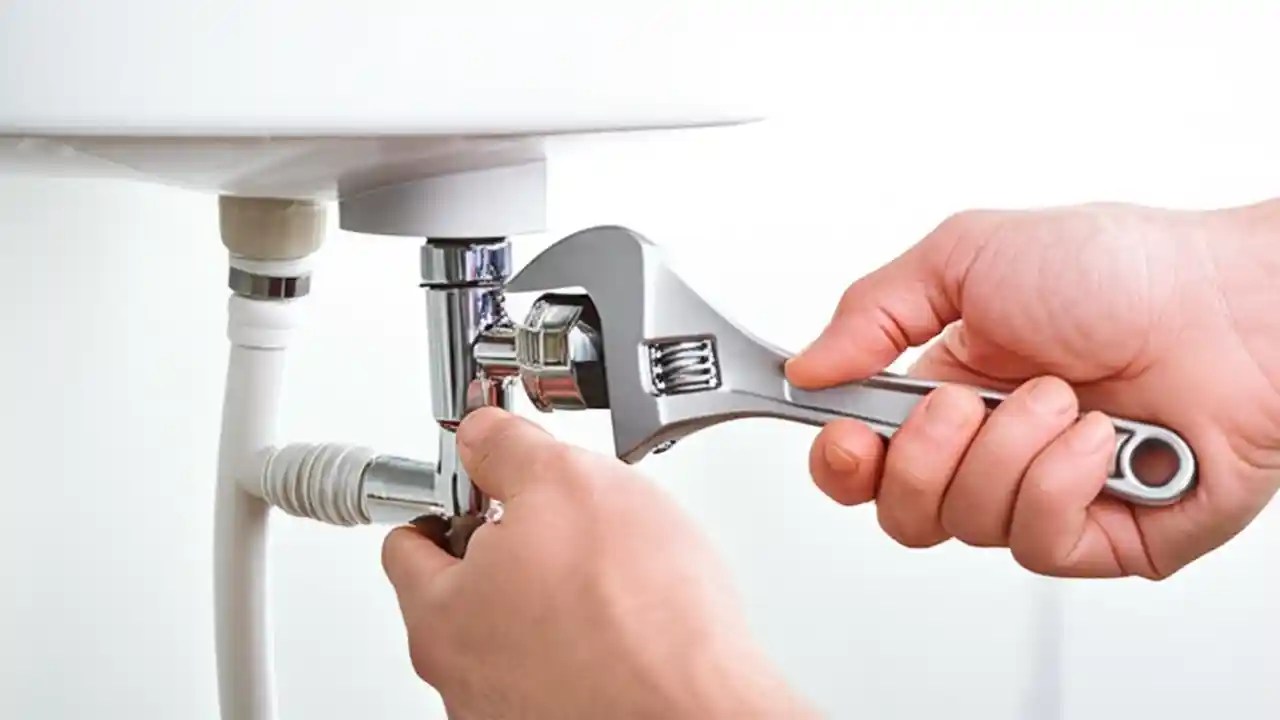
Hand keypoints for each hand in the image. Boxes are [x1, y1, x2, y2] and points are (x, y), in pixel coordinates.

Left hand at [381, 408, 812, 718]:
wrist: (702, 710)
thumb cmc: (642, 619)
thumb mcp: (568, 482)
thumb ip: (508, 449)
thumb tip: (483, 436)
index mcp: (441, 613)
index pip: (408, 542)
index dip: (452, 498)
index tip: (483, 489)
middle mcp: (463, 676)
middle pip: (463, 590)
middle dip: (512, 551)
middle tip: (564, 531)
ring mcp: (508, 710)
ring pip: (515, 634)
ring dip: (552, 603)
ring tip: (610, 583)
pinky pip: (559, 671)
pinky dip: (585, 647)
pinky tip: (630, 629)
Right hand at [786, 200, 1279, 578]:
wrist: (1231, 307)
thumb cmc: (1118, 269)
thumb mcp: (966, 255)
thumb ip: (872, 311)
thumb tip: (808, 367)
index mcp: (945, 388)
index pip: (861, 456)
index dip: (840, 459)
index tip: (842, 435)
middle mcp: (986, 449)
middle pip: (897, 507)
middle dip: (921, 455)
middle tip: (965, 401)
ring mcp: (1040, 496)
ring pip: (962, 524)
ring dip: (1007, 451)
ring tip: (1060, 399)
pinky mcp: (1095, 537)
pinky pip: (1033, 543)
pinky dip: (1058, 482)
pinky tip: (1094, 439)